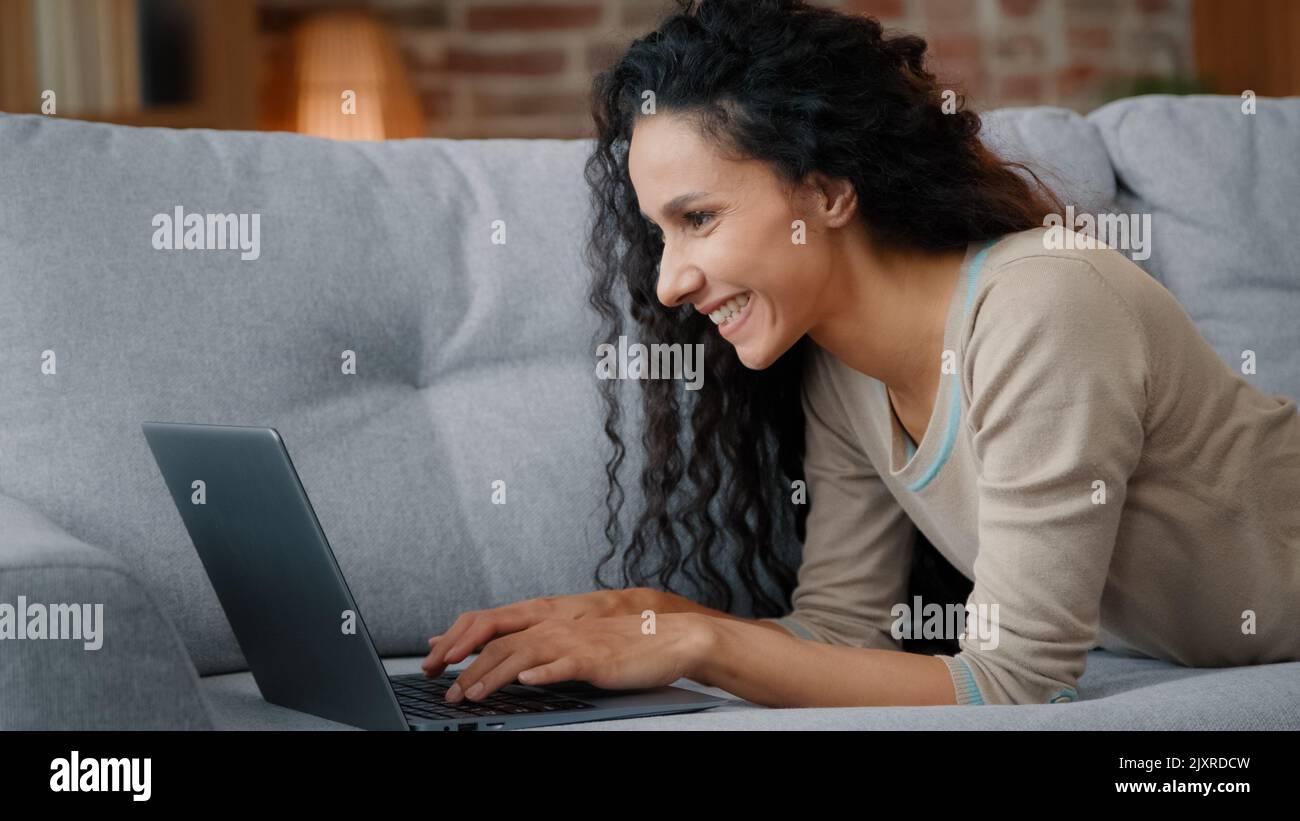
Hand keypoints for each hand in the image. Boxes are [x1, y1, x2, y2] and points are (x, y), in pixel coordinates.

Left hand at [440, 612, 709, 703]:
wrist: (667, 640)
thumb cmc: (623, 648)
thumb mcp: (578, 649)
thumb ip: (546, 653)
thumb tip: (515, 670)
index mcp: (549, 625)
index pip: (496, 634)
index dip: (463, 646)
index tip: (436, 663)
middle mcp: (556, 629)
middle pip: (501, 646)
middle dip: (468, 670)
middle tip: (446, 693)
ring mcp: (574, 643)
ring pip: (523, 655)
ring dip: (493, 675)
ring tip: (472, 694)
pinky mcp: (594, 660)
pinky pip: (564, 665)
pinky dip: (542, 672)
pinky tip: (526, 681)